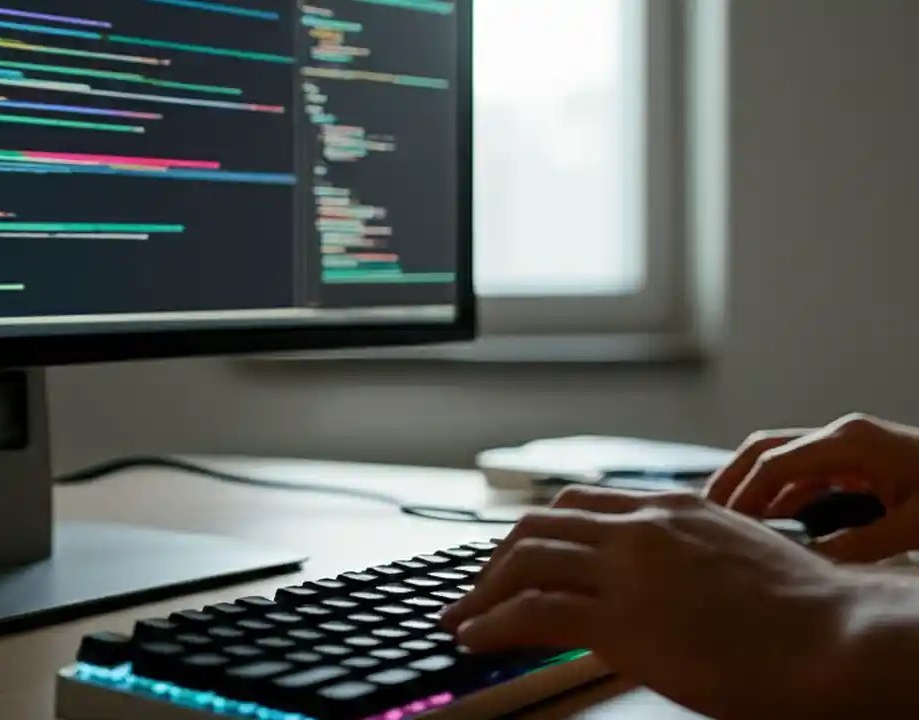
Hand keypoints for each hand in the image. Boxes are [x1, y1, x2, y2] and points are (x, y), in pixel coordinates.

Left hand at [440, 487, 857, 719]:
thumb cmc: (804, 609)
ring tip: (461, 618)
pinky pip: (533, 613)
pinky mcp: (621, 620)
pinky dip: (493, 623)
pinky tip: (476, 637)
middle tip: (475, 590)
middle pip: (539, 525)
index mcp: (669, 507)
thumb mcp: (734, 552)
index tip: (512, 556)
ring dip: (482, 592)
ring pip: (526, 561)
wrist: (837, 636)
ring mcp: (628, 570)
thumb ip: (683, 554)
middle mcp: (640, 528)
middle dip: (496, 559)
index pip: (577, 503)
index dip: (535, 531)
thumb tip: (656, 581)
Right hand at [705, 413, 918, 561]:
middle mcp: (842, 435)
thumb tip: (807, 563)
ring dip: (753, 488)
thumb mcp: (915, 526)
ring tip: (730, 521)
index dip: (744, 494)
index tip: (723, 526)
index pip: (774, 463)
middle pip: (765, 449)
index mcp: (851, 442)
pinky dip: (779, 494)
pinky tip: (771, 522)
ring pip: (780, 460)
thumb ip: (860, 544)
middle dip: (731, 480)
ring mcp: (849, 444)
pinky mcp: (857, 460)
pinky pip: (804, 473)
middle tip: (705, 513)